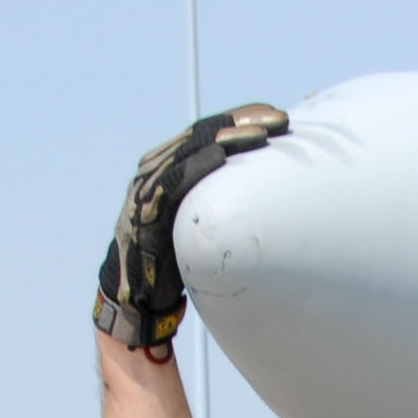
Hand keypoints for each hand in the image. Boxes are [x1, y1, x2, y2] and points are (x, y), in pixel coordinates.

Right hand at [94, 104, 288, 356]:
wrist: (137, 300)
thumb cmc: (176, 265)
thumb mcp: (204, 227)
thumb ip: (223, 206)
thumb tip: (269, 206)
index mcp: (171, 166)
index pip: (210, 132)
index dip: (242, 119)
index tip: (278, 117)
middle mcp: (156, 169)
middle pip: (202, 134)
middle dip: (241, 122)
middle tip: (279, 120)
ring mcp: (147, 188)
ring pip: (189, 151)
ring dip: (225, 139)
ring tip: (259, 134)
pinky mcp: (143, 210)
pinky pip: (171, 183)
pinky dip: (195, 167)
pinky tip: (221, 157)